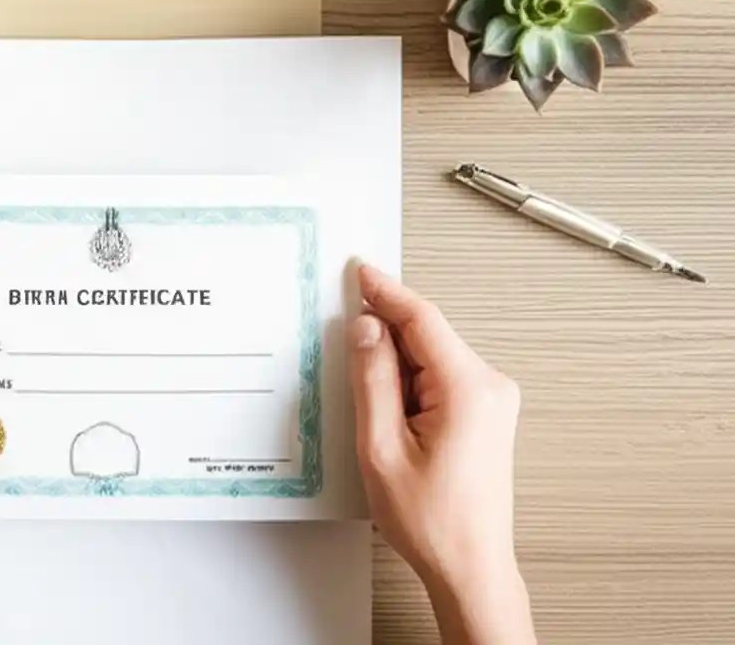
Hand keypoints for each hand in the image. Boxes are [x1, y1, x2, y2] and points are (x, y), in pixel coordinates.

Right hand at [350, 265, 534, 644]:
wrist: (470, 565)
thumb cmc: (431, 520)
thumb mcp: (381, 447)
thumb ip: (372, 380)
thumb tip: (367, 330)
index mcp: (467, 389)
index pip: (422, 319)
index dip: (386, 291)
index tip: (359, 270)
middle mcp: (489, 387)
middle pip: (427, 334)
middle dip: (384, 329)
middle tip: (342, 332)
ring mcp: (493, 400)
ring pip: (433, 355)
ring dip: (396, 360)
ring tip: (366, 398)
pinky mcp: (486, 413)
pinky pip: (442, 376)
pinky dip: (411, 378)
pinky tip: (387, 403)